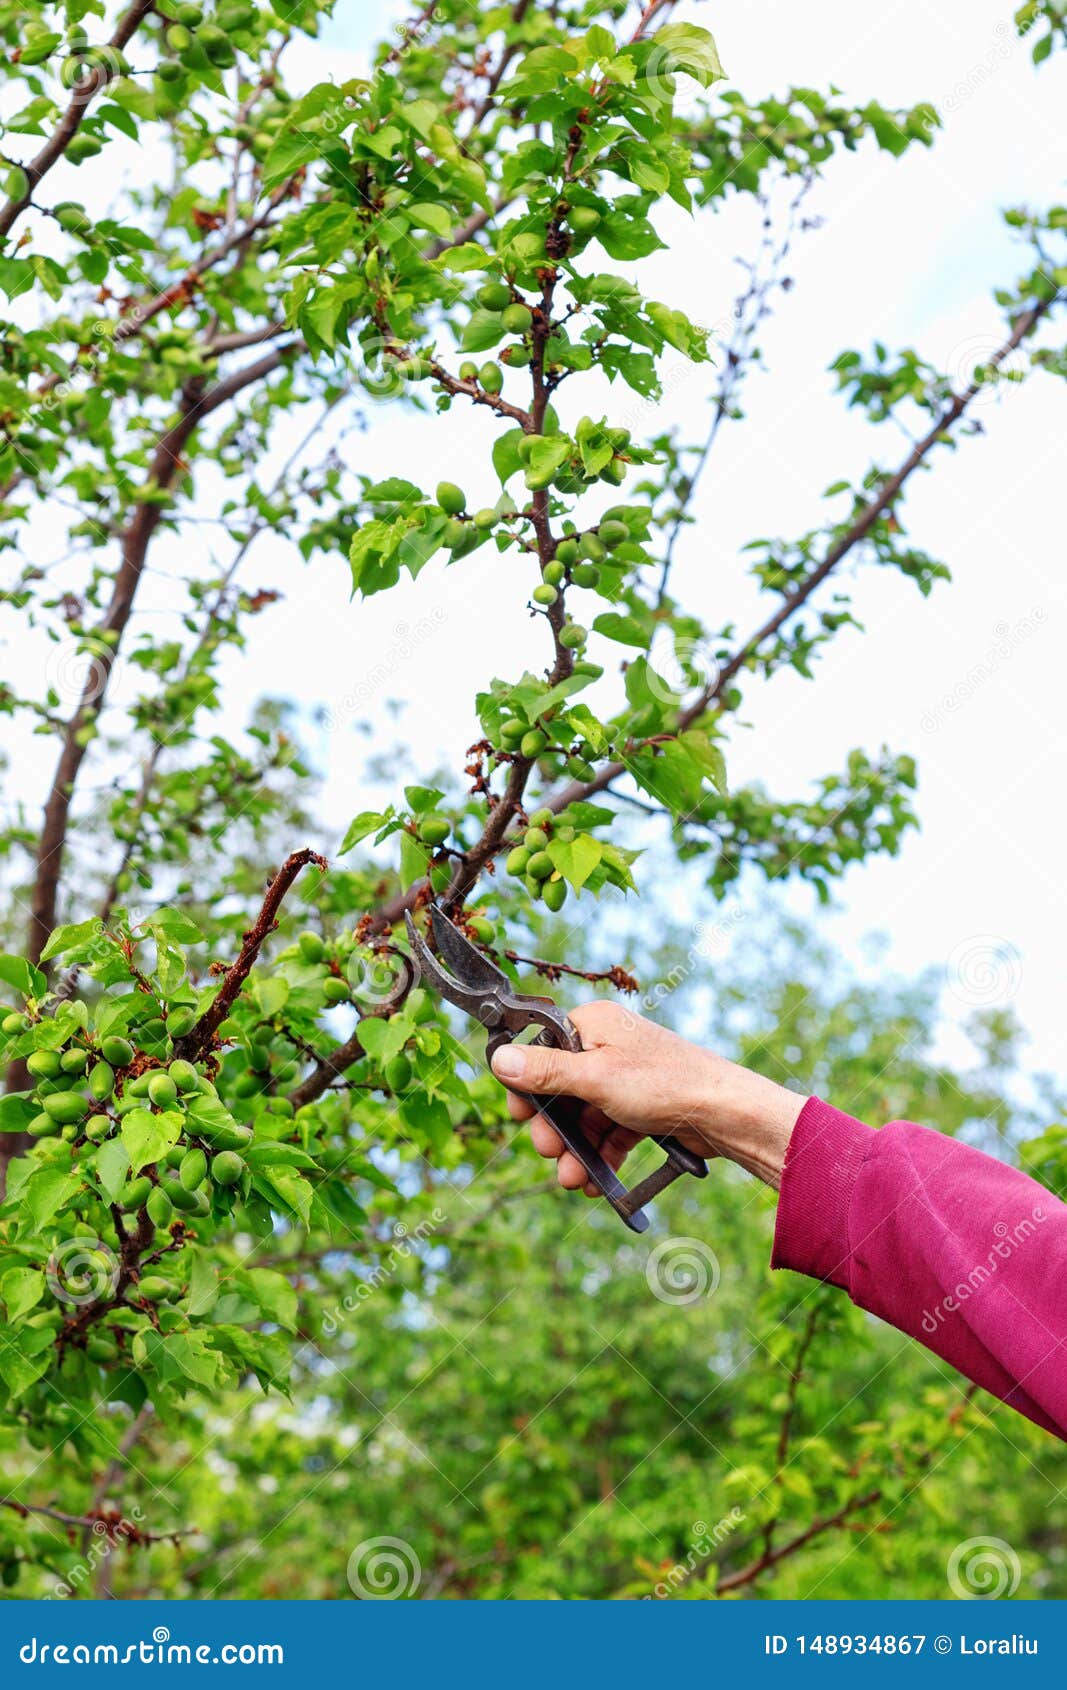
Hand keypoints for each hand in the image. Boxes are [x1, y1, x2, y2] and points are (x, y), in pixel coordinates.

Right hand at [490, 1001, 803, 1196]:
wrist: (725, 1114)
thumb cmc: (665, 1083)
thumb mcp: (595, 1078)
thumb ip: (545, 1072)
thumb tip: (499, 1059)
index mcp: (595, 1024)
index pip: (543, 1049)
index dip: (528, 1085)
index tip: (521, 1115)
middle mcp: (609, 1046)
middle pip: (561, 1088)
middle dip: (554, 1128)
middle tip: (550, 1153)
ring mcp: (626, 1077)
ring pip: (585, 1115)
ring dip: (575, 1149)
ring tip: (572, 1180)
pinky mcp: (642, 1106)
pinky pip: (610, 1130)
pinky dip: (600, 1154)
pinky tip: (595, 1181)